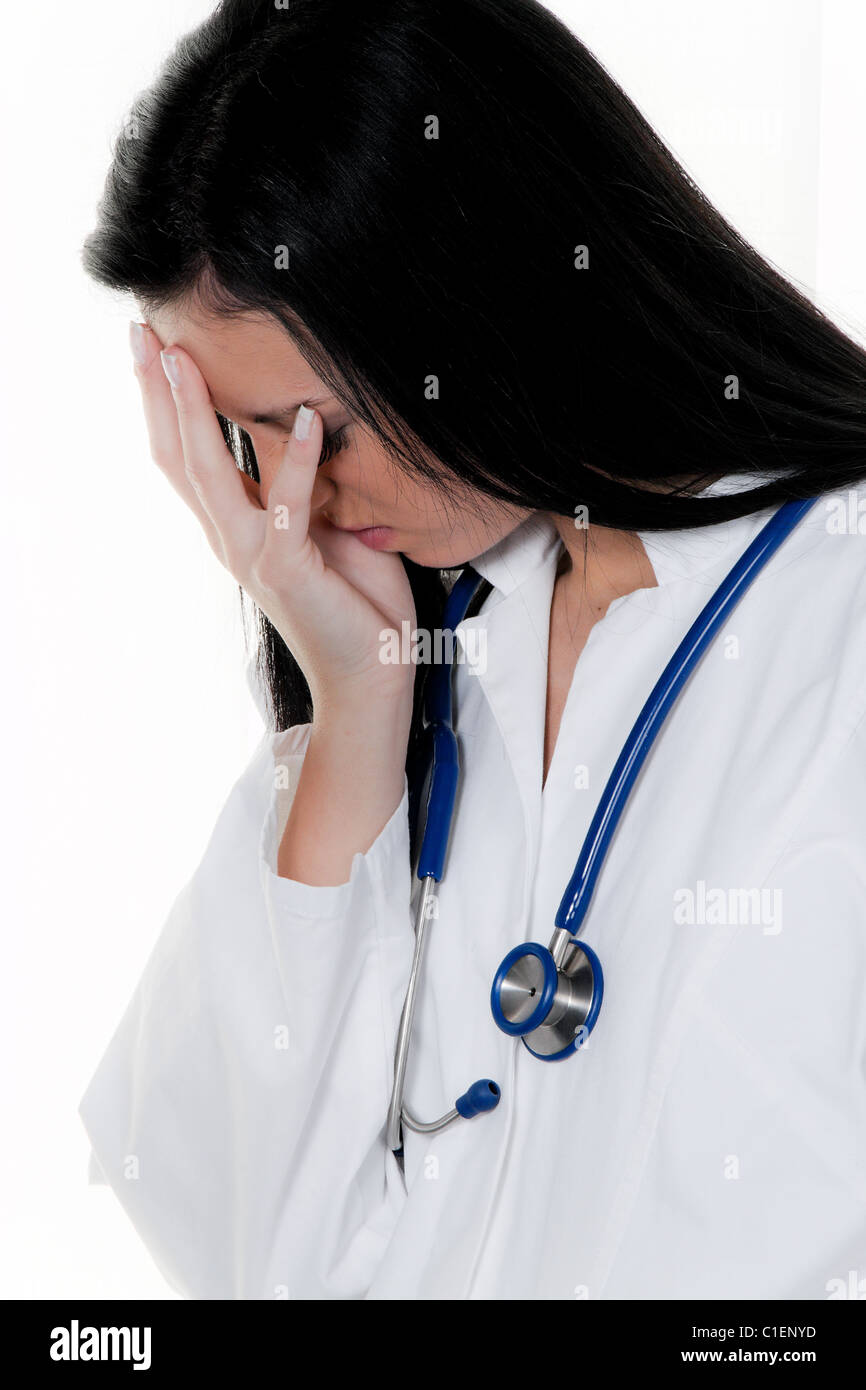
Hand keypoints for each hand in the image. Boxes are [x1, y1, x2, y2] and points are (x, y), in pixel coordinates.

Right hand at [129, 322, 416, 712]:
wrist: (368, 675)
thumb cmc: (353, 603)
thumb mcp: (323, 528)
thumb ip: (302, 488)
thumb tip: (303, 429)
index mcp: (234, 528)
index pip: (184, 456)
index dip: (164, 402)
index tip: (154, 347)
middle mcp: (231, 539)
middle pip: (178, 456)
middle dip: (159, 393)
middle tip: (143, 333)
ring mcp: (255, 555)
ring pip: (208, 474)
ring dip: (196, 413)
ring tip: (183, 360)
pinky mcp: (290, 569)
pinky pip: (289, 507)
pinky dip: (298, 461)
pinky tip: (305, 418)